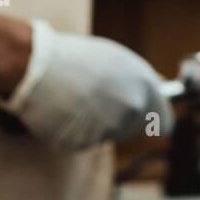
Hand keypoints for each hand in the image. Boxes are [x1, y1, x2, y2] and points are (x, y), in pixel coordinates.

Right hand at [2, 21, 173, 150]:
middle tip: (98, 102)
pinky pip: (84, 140)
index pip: (164, 123)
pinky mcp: (83, 142)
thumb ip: (141, 80)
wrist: (35, 66)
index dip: (153, 120)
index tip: (146, 119)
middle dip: (121, 119)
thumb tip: (163, 86)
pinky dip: (75, 130)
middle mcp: (131, 110)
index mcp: (144, 87)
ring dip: (96, 123)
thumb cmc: (76, 57)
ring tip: (76, 99)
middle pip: (133, 129)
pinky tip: (64, 110)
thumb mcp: (117, 60)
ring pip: (108, 134)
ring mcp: (107, 128)